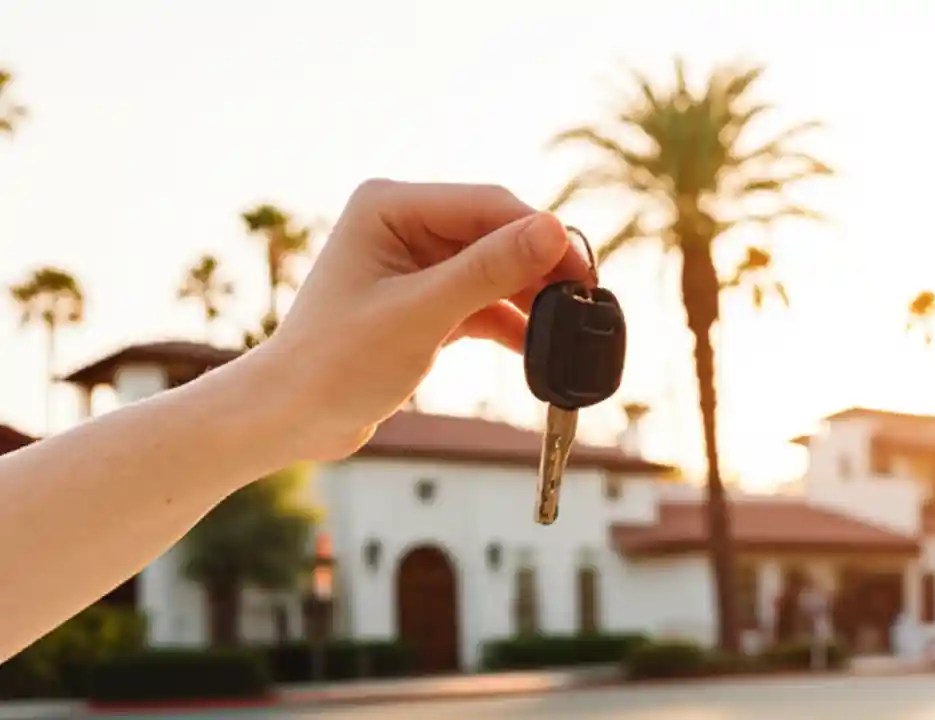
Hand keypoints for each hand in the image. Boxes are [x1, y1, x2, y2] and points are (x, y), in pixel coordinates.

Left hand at [254, 179, 590, 461]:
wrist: (291, 418)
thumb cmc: (337, 363)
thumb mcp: (420, 315)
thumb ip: (488, 270)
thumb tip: (554, 231)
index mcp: (391, 206)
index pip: (488, 206)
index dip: (542, 237)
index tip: (584, 272)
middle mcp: (404, 223)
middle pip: (498, 234)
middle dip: (540, 270)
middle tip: (584, 305)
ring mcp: (416, 261)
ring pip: (496, 269)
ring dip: (530, 299)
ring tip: (567, 331)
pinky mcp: (425, 298)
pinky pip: (483, 299)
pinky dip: (510, 322)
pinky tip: (539, 349)